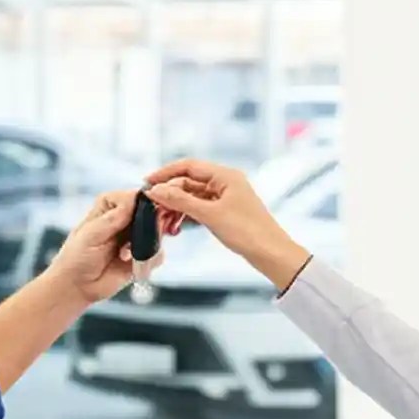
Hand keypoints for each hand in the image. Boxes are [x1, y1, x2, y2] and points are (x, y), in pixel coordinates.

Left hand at [44, 190, 176, 302]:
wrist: (77, 287)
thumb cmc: (75, 257)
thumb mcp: (91, 235)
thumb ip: (113, 218)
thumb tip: (135, 200)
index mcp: (109, 206)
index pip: (134, 196)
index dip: (144, 202)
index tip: (148, 212)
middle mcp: (124, 219)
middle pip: (151, 212)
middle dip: (152, 224)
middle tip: (143, 236)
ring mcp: (134, 238)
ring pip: (157, 232)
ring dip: (148, 244)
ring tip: (128, 254)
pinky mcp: (141, 256)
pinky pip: (157, 254)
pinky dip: (150, 259)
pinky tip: (132, 264)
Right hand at [144, 159, 310, 291]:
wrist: (270, 253)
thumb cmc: (247, 231)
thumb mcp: (209, 215)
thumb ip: (181, 201)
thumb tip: (156, 190)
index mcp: (226, 175)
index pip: (189, 165)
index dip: (166, 173)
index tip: (147, 182)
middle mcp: (226, 182)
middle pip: (190, 181)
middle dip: (170, 193)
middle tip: (152, 206)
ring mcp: (227, 197)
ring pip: (194, 196)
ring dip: (177, 206)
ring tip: (163, 220)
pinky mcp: (226, 211)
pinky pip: (201, 207)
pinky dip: (188, 214)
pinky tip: (177, 225)